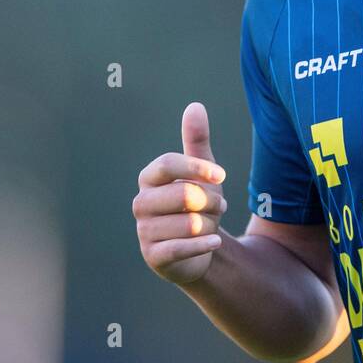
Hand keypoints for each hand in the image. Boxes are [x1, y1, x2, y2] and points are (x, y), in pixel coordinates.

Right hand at [134, 102, 229, 285]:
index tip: (221, 175)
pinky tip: (214, 241)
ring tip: (211, 225)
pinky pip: (182, 248)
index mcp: (149, 178)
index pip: (167, 164)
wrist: (199, 249)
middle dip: (211, 202)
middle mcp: (141, 203)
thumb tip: (195, 106)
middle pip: (183, 195)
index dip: (196, 168)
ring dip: (210, 225)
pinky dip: (205, 244)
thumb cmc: (199, 205)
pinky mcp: (153, 256)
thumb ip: (197, 140)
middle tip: (219, 207)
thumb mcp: (202, 172)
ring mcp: (144, 231)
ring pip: (188, 224)